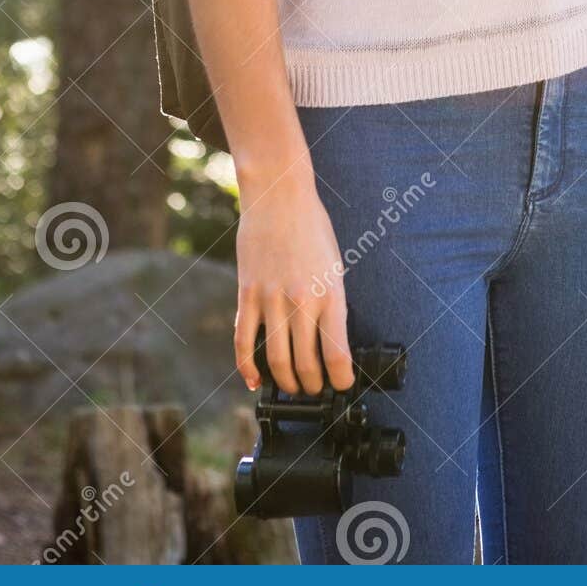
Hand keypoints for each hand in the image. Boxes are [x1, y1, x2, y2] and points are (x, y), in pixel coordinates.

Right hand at [234, 170, 353, 396]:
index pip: (337, 354)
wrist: (279, 196)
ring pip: (276, 360)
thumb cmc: (312, 228)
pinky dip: (247, 367)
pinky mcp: (246, 294)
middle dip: (313, 386)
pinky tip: (254, 380)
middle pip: (306, 364)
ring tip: (292, 386)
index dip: (341, 379)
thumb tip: (329, 341)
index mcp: (331, 293)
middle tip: (315, 389)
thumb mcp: (334, 265)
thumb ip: (331, 303)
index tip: (342, 385)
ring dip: (285, 382)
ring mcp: (271, 299)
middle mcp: (302, 300)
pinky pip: (244, 341)